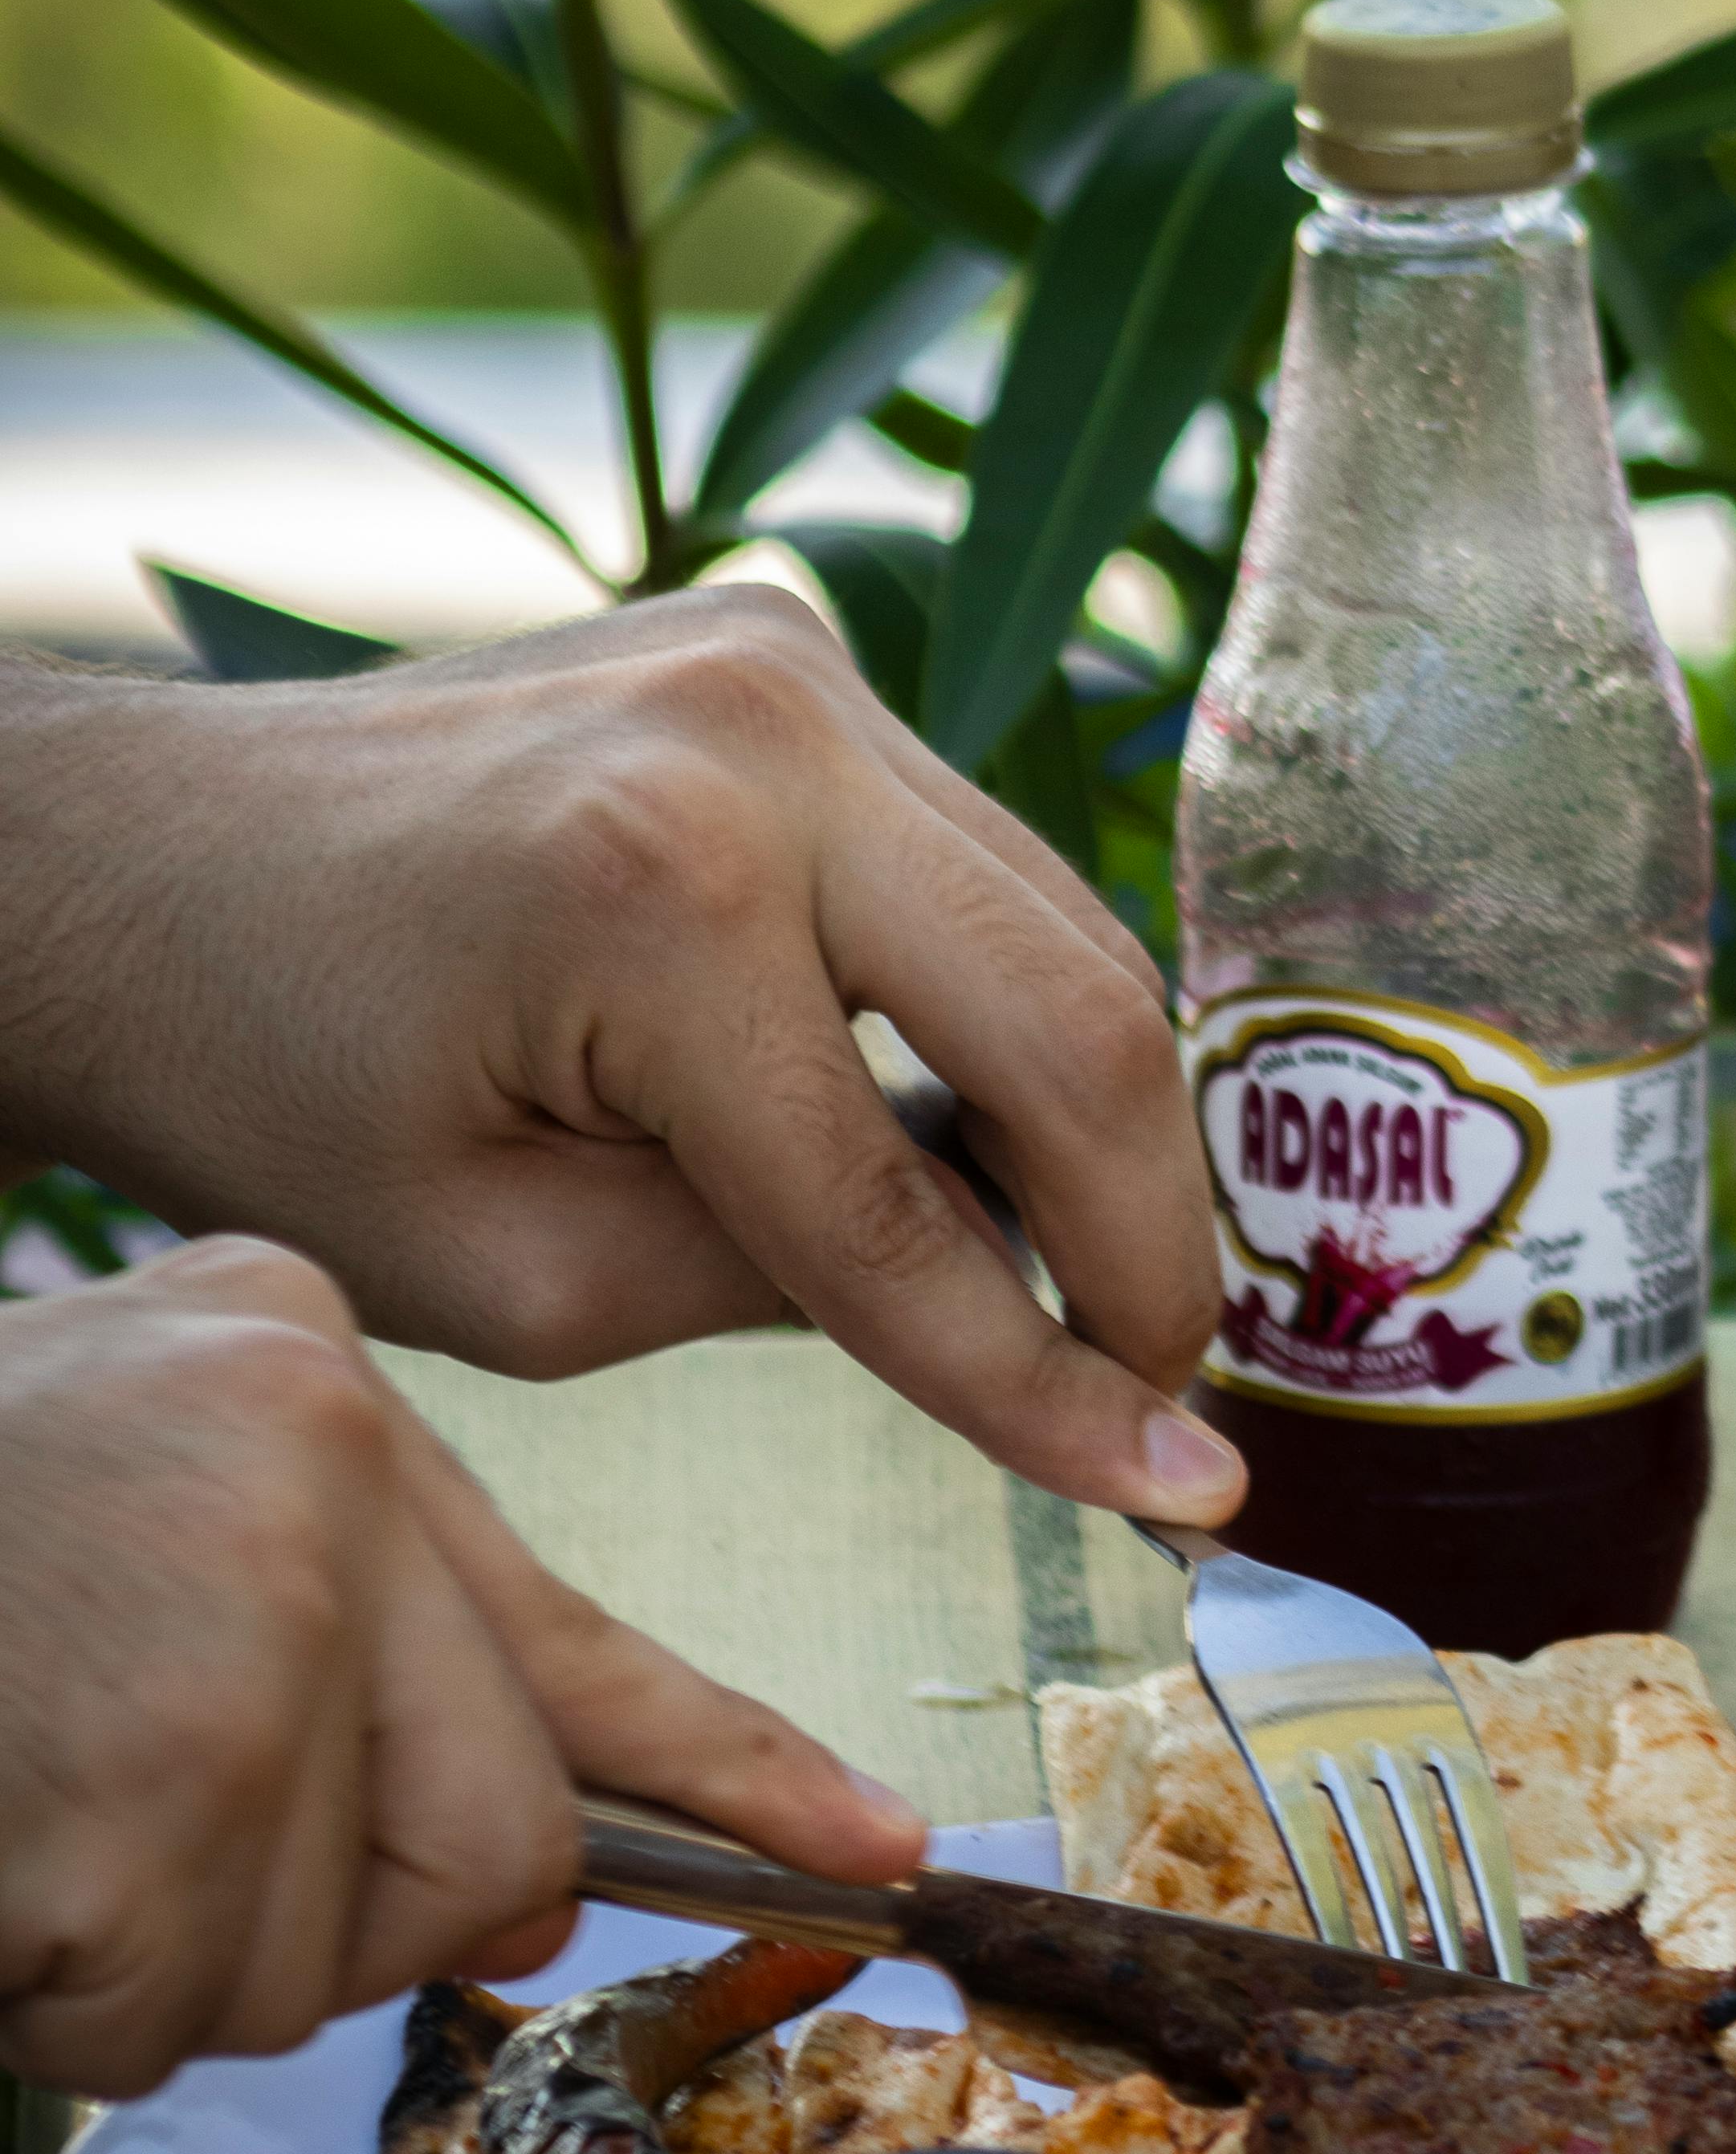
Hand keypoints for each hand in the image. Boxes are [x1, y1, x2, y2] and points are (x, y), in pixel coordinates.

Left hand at [0, 593, 1242, 1522]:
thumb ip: (781, 1292)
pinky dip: (1006, 1009)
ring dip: (1092, 1118)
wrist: (132, 868)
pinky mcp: (794, 656)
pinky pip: (976, 865)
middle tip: (1166, 1380)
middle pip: (1079, 1018)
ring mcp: (792, 665)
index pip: (914, 1210)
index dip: (1055, 1384)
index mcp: (661, 894)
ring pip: (1063, 927)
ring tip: (1079, 1274)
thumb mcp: (509, 1274)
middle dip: (1148, 1233)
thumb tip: (1019, 1303)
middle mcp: (764, 737)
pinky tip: (969, 1127)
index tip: (1184, 1497)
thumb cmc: (270, 1083)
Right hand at [0, 1239, 928, 2097]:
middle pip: (484, 1844)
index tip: (884, 1860)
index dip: (742, 1774)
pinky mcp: (131, 1783)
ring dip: (159, 1959)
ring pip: (323, 1955)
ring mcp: (229, 1621)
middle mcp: (303, 1468)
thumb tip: (562, 1891)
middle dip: (323, 1910)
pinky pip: (163, 2007)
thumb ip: (370, 1664)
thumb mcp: (157, 1515)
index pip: (578, 1632)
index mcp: (309, 1387)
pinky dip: (54, 1989)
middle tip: (139, 1833)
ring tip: (30, 1814)